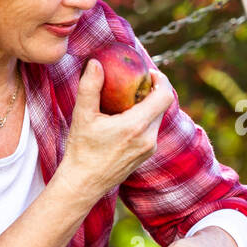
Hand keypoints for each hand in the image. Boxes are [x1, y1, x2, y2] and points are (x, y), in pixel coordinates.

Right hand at [54, 58, 172, 200]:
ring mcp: (150, 149)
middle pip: (162, 106)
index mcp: (137, 126)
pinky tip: (125, 119)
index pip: (165, 96)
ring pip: (157, 119)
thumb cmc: (82, 150)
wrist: (84, 183)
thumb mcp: (83, 116)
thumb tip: (96, 62)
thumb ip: (90, 86)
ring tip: (128, 99)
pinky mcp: (146, 155)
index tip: (148, 73)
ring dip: (147, 106)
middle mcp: (149, 138)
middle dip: (152, 91)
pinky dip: (144, 120)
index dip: (161, 80)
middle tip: (135, 82)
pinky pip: (152, 131)